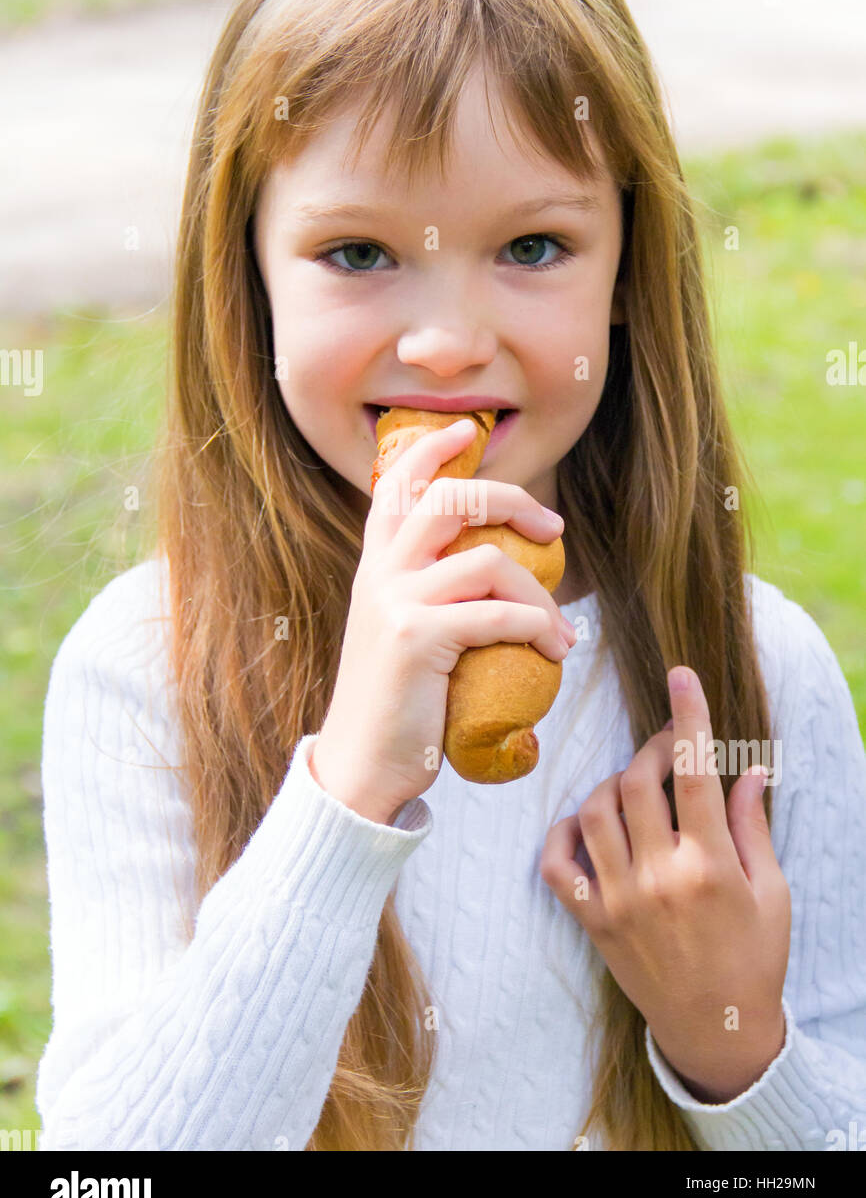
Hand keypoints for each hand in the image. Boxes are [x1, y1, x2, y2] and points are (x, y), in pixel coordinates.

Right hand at [312, 417, 573, 822]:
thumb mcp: (402, 632)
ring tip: (561, 628)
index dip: (430, 449)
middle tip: (551, 526)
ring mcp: (395, 602)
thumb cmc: (397, 704)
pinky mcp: (416, 639)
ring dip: (539, 589)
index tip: (466, 431)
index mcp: (375, 566)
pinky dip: (537, 626)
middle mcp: (380, 573)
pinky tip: (553, 649)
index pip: (396, 485)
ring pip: (486, 560)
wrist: (361, 765)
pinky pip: (496, 615)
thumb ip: (429, 594)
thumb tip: (495, 571)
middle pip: (451, 499)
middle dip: (511, 499)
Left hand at [540, 665, 790, 1101]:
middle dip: (650, 748)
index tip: (681, 676)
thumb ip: (754, 827)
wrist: (716, 1030)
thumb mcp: (771, 892)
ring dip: (612, 784)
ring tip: (635, 787)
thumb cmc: (754, 957)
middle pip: (638, 782)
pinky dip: (562, 834)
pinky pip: (556, 864)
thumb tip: (751, 769)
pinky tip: (585, 824)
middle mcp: (660, 877)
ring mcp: (619, 900)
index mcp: (711, 866)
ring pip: (595, 811)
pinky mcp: (593, 921)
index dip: (687, 717)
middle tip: (665, 745)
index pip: (695, 773)